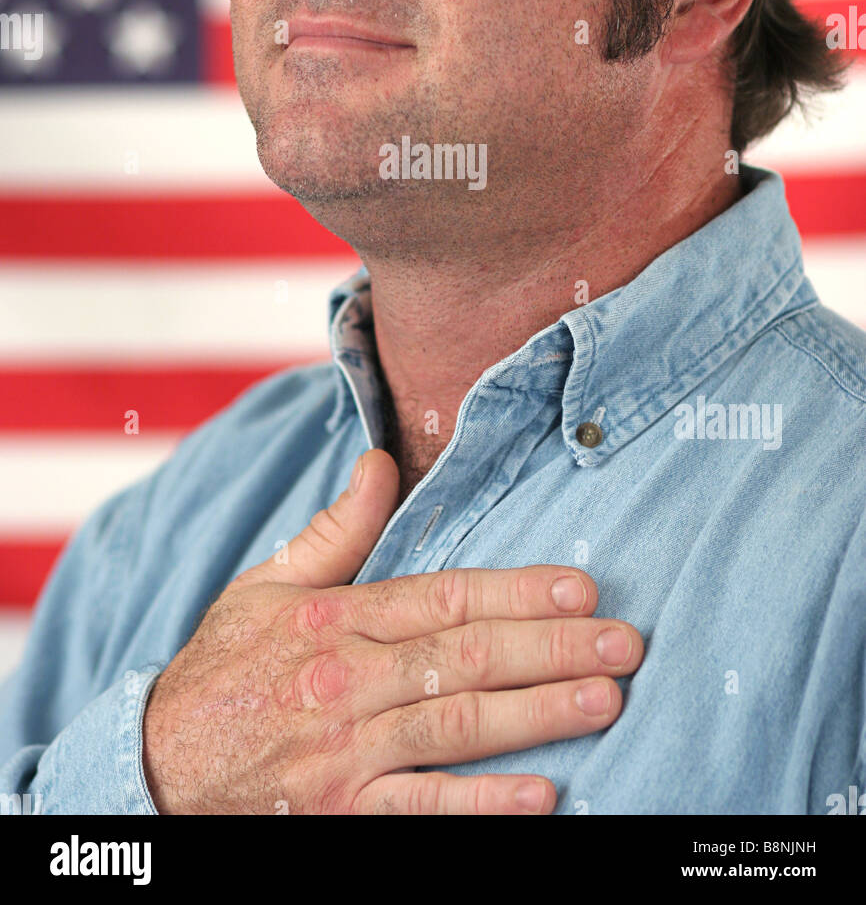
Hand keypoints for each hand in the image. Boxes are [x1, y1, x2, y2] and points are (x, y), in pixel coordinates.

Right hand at [142, 448, 642, 814]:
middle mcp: (347, 680)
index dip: (518, 591)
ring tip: (605, 699)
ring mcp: (346, 751)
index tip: (581, 586)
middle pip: (465, 657)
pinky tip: (540, 793)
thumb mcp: (266, 584)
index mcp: (336, 619)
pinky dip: (481, 803)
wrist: (156, 764)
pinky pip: (420, 807)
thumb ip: (337, 528)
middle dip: (552, 649)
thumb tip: (383, 461)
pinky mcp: (341, 811)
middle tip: (625, 642)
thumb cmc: (225, 667)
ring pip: (455, 725)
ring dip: (537, 713)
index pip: (444, 597)